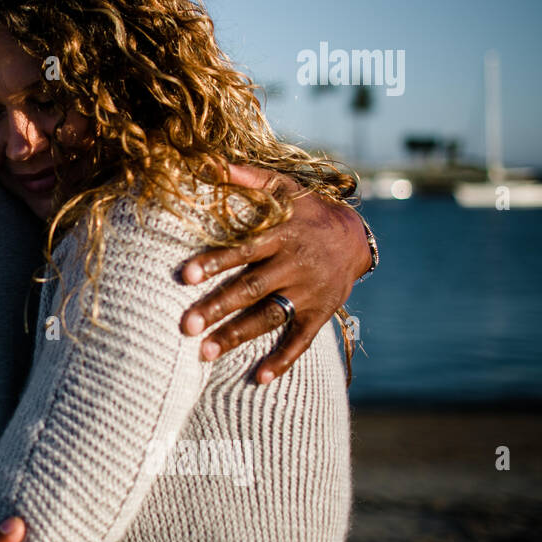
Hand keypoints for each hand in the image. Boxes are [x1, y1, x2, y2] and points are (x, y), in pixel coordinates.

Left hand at [179, 163, 368, 384]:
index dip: (214, 262)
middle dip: (217, 308)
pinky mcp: (320, 313)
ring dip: (236, 336)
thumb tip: (210, 163)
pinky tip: (259, 379)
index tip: (185, 276)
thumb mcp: (285, 186)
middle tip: (185, 325)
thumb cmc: (308, 210)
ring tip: (203, 353)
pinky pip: (301, 340)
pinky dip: (282, 361)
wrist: (356, 237)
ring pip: (268, 317)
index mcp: (282, 235)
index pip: (243, 250)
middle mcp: (294, 266)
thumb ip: (250, 177)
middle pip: (250, 289)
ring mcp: (308, 293)